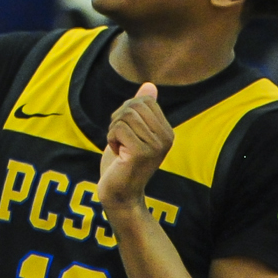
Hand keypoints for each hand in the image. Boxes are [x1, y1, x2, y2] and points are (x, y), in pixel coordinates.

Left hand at [98, 81, 174, 214]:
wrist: (119, 192)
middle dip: (118, 120)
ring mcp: (156, 145)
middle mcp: (167, 138)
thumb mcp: (132, 131)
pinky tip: (118, 154)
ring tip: (120, 148)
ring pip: (124, 116)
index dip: (126, 112)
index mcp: (167, 131)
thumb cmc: (122, 161)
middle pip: (133, 106)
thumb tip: (149, 85)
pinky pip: (118, 128)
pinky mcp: (142, 152)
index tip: (127, 133)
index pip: (144, 101)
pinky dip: (110, 139)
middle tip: (120, 141)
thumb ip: (141, 109)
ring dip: (113, 131)